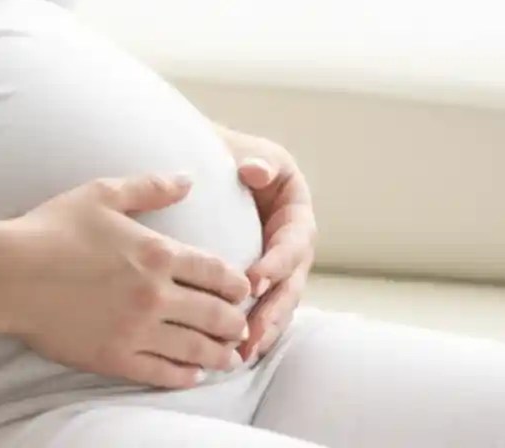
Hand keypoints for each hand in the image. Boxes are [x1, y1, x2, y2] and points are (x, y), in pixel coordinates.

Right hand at [6, 174, 251, 388]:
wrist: (9, 274)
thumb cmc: (50, 228)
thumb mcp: (102, 194)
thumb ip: (150, 187)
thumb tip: (188, 179)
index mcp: (157, 253)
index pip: (216, 273)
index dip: (237, 284)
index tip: (244, 290)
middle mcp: (155, 294)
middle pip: (215, 314)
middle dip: (235, 322)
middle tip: (243, 326)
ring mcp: (136, 330)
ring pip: (195, 348)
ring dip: (220, 354)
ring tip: (231, 357)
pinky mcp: (114, 357)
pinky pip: (161, 372)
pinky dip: (184, 375)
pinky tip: (194, 375)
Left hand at [217, 127, 317, 360]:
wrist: (208, 166)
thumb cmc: (228, 156)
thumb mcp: (248, 152)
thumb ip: (257, 162)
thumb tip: (255, 171)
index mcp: (296, 212)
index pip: (293, 242)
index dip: (277, 262)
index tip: (254, 280)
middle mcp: (293, 243)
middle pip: (291, 282)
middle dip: (273, 309)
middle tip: (250, 332)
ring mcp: (279, 266)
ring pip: (279, 303)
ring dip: (265, 328)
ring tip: (243, 352)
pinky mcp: (261, 282)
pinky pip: (262, 309)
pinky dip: (252, 330)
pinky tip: (235, 352)